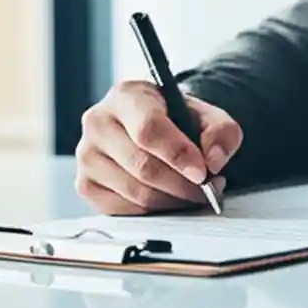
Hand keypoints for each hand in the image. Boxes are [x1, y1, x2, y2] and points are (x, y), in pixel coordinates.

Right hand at [75, 80, 243, 214]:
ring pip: (136, 192)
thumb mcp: (206, 115)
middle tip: (209, 188)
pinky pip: (125, 210)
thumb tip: (213, 161)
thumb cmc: (175, 120)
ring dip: (173, 200)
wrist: (149, 128)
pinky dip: (154, 210)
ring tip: (194, 191)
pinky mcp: (86, 184)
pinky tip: (169, 198)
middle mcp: (98, 123)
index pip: (149, 130)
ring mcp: (87, 156)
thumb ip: (221, 131)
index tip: (203, 173)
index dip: (179, 155)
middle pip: (143, 166)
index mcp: (127, 97)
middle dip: (183, 184)